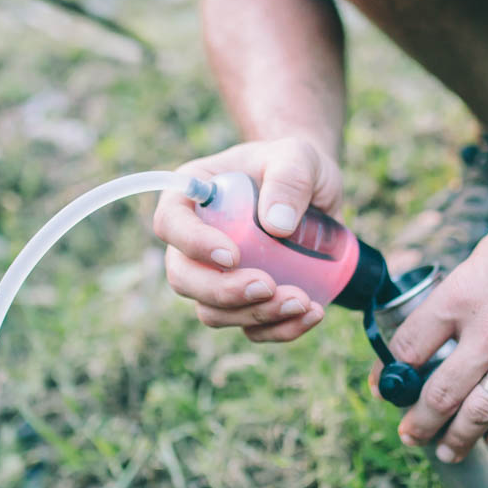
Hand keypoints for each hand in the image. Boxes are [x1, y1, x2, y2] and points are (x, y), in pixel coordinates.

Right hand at [153, 137, 341, 341]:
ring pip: (213, 311)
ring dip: (255, 315)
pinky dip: (280, 330)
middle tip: (268, 286)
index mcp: (192, 197)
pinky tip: (312, 314)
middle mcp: (195, 241)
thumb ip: (289, 179)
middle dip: (223, 292)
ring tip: (302, 302)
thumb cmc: (295, 166)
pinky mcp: (246, 299)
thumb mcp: (298, 157)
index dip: (193, 245)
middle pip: (184, 278)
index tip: (233, 255)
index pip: (170, 223)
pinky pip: (250, 327)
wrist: (316, 192)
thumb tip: (277, 225)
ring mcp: (218, 275)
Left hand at [382, 174, 487, 461]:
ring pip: (481, 415)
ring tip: (448, 451)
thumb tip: (439, 329)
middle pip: (438, 394)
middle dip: (418, 422)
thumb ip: (460, 296)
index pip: (408, 347)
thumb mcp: (482, 256)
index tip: (386, 383)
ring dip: (459, 439)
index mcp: (461, 296)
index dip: (390, 371)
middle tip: (410, 433)